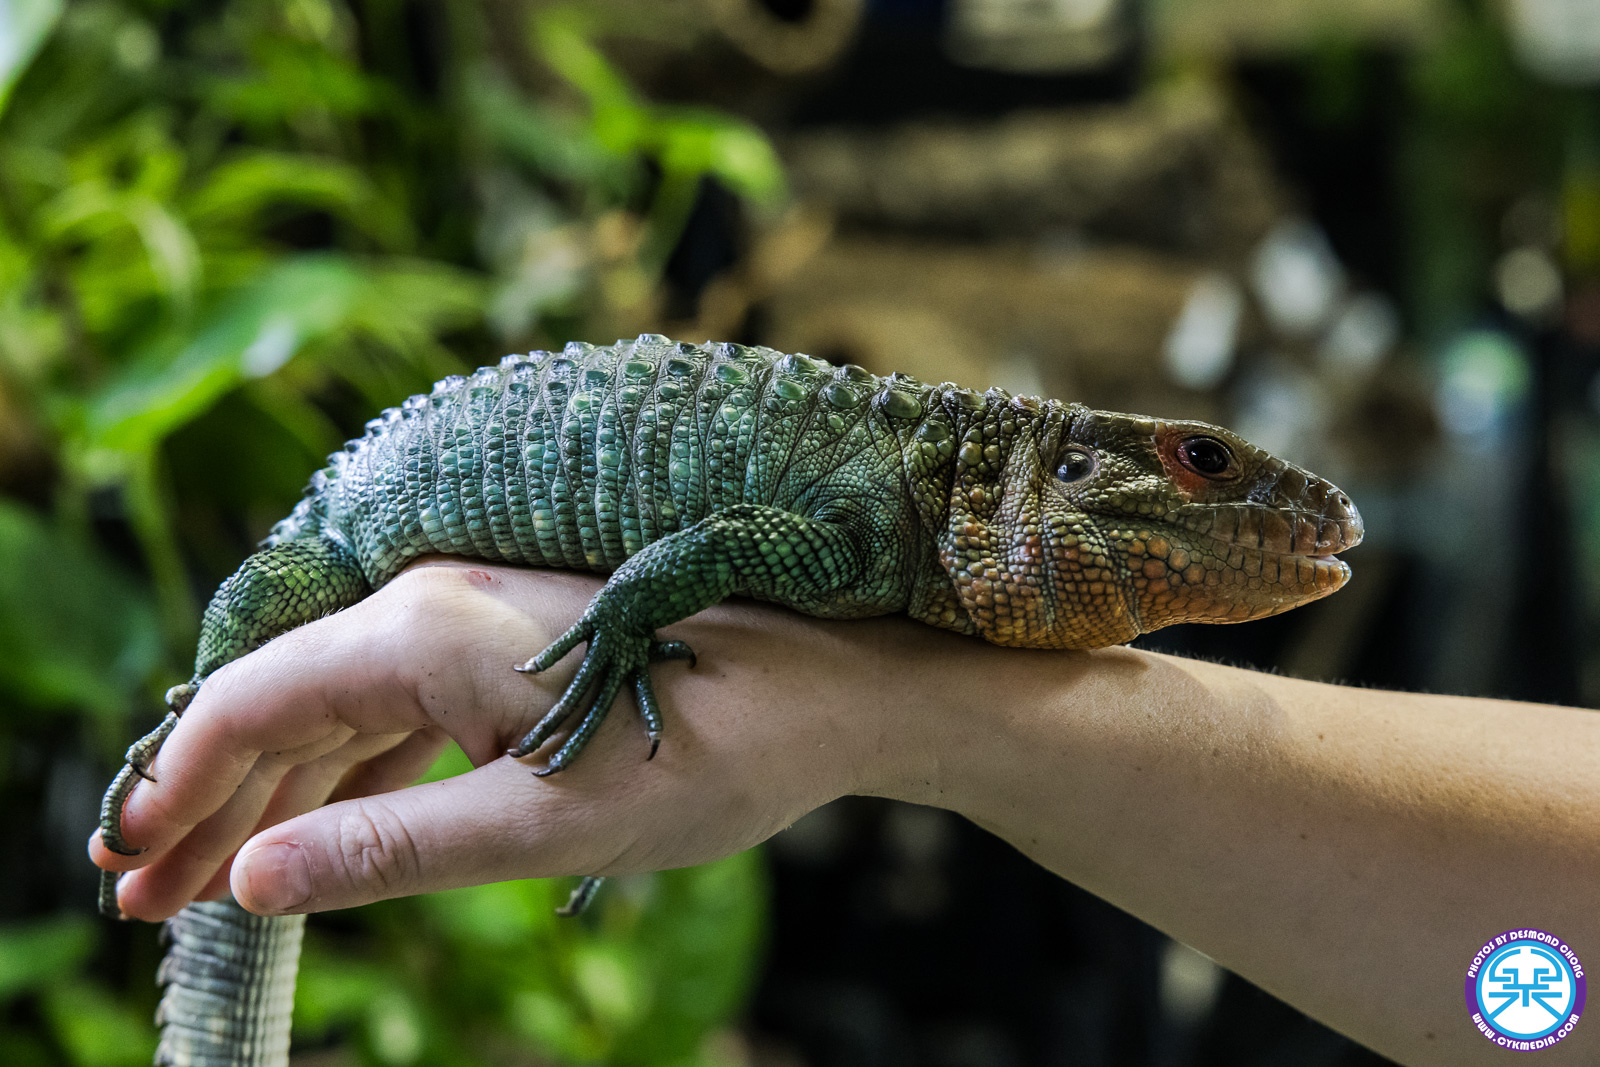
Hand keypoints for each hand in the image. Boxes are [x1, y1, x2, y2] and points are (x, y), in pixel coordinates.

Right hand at [89, 559, 953, 919]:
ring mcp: (474, 617)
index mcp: (425, 629)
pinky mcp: (513, 645)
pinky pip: (401, 709)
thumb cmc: (710, 756)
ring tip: (206, 881)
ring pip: (339, 709)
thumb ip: (389, 849)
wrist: (834, 692)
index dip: (177, 784)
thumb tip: (252, 879)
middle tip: (141, 897)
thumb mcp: (542, 829)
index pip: (252, 699)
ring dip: (272, 794)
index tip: (125, 864)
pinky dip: (349, 775)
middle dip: (209, 802)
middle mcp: (434, 602)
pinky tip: (317, 831)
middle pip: (282, 702)